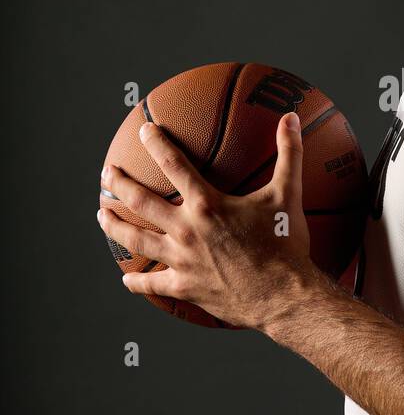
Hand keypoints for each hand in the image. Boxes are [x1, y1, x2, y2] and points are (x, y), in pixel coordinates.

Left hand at [97, 111, 316, 330]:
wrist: (284, 296)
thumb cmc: (286, 245)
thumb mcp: (288, 195)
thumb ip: (288, 154)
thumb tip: (291, 118)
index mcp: (207, 205)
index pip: (173, 165)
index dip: (156, 143)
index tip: (144, 130)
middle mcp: (187, 230)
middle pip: (141, 202)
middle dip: (119, 184)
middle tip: (106, 174)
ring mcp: (182, 261)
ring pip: (136, 241)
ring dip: (115, 227)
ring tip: (102, 216)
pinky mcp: (184, 287)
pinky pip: (153, 285)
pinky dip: (137, 282)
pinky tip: (127, 279)